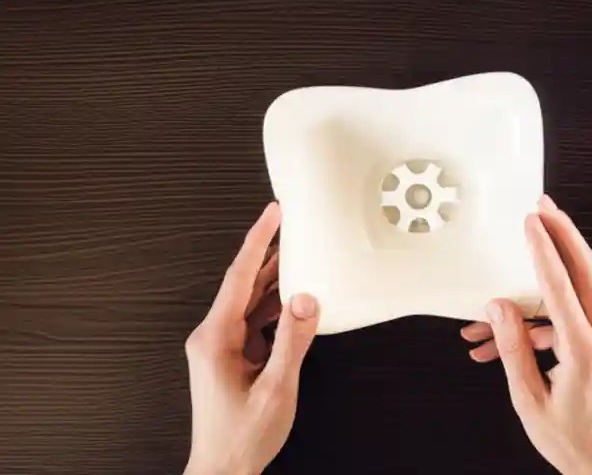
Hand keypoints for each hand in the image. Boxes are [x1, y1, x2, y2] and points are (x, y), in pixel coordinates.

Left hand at [184, 202, 319, 474]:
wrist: (223, 469)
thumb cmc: (242, 437)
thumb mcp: (276, 388)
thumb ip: (293, 341)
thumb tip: (306, 300)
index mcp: (216, 338)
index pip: (239, 277)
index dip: (258, 241)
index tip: (272, 214)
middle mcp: (214, 337)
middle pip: (245, 284)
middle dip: (270, 253)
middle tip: (292, 224)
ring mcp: (221, 347)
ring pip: (252, 303)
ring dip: (277, 281)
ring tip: (302, 255)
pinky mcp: (231, 358)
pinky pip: (256, 322)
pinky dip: (277, 308)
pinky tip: (297, 301)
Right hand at [460, 196, 591, 474]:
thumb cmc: (571, 441)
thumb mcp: (529, 401)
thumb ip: (513, 350)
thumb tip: (498, 307)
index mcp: (585, 352)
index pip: (563, 288)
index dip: (545, 250)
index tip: (532, 221)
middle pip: (587, 270)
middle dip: (564, 233)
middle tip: (544, 204)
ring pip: (576, 292)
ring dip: (537, 288)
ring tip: (491, 303)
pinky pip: (569, 318)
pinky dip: (537, 323)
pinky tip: (500, 341)